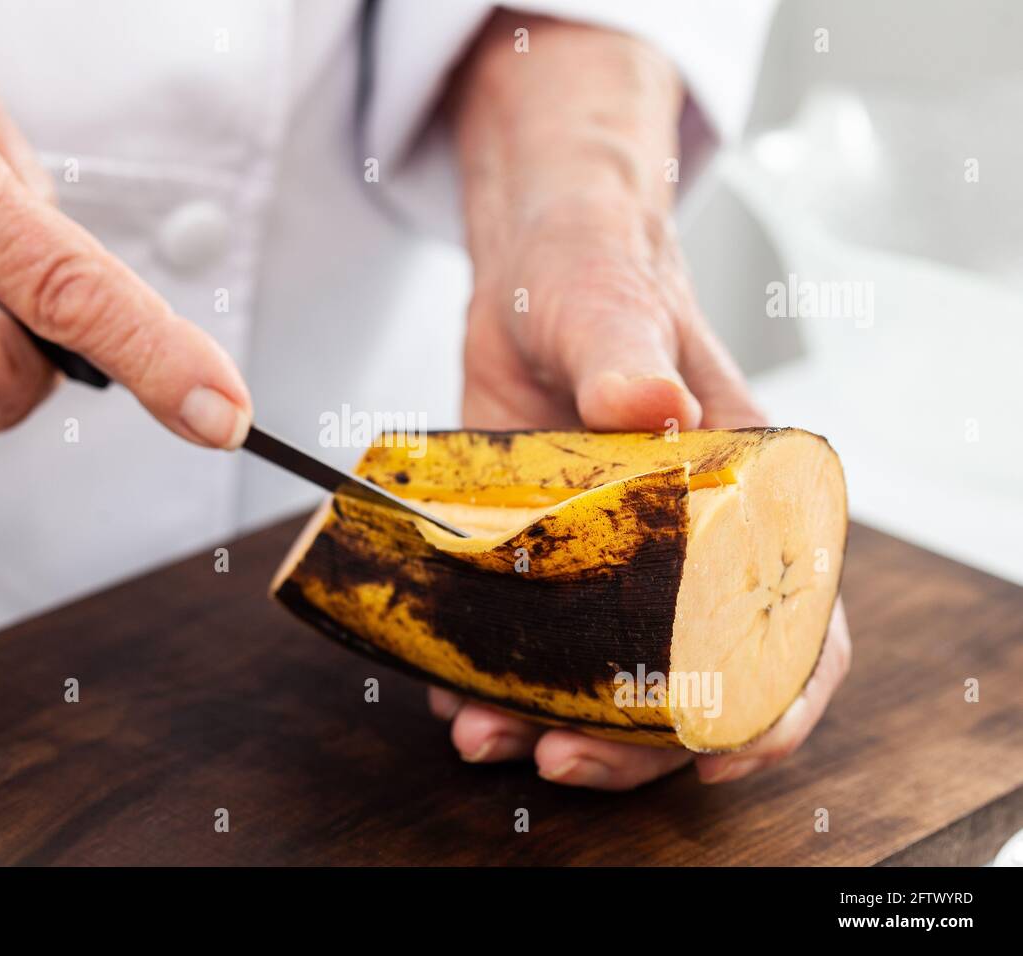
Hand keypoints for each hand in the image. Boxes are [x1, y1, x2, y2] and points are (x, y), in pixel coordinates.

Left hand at [436, 13, 851, 787]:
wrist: (525, 279)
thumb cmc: (593, 276)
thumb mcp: (607, 306)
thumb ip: (628, 355)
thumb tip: (654, 407)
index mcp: (751, 497)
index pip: (800, 624)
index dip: (776, 704)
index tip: (720, 754)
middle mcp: (692, 548)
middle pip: (691, 684)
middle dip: (630, 746)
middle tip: (555, 760)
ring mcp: (616, 565)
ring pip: (608, 680)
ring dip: (552, 726)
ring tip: (481, 732)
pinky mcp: (547, 566)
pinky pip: (535, 644)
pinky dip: (499, 680)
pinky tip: (452, 690)